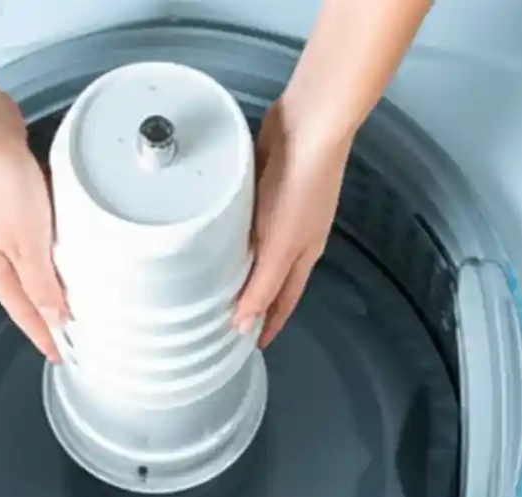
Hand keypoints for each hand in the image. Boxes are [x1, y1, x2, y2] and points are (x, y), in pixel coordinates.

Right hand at [0, 92, 67, 362]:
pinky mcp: (9, 193)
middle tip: (72, 329)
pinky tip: (68, 239)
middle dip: (47, 309)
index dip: (44, 334)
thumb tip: (56, 318)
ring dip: (52, 274)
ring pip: (31, 257)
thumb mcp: (27, 242)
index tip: (61, 355)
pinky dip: (52, 241)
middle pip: (25, 287)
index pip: (23, 311)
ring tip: (76, 289)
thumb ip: (43, 282)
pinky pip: (36, 229)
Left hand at [234, 100, 350, 347]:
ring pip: (257, 248)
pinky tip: (215, 233)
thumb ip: (261, 285)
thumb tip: (243, 326)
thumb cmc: (301, 186)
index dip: (268, 324)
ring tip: (212, 281)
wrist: (309, 126)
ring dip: (239, 266)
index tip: (249, 346)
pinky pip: (247, 220)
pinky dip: (233, 233)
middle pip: (270, 277)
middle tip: (223, 318)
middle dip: (253, 300)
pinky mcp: (265, 186)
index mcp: (302, 254)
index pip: (282, 300)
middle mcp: (293, 236)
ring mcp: (280, 209)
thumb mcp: (280, 245)